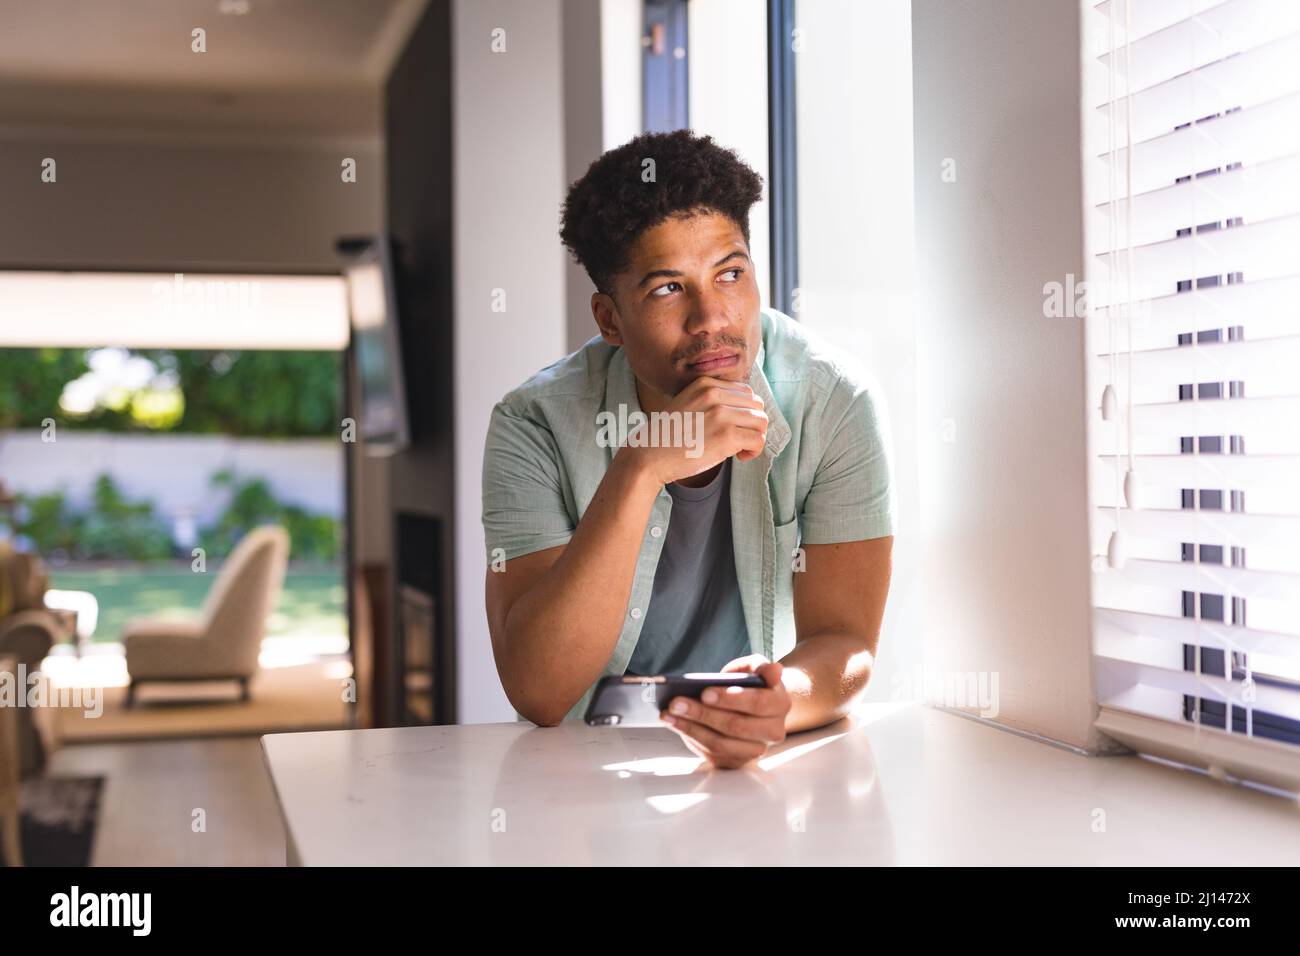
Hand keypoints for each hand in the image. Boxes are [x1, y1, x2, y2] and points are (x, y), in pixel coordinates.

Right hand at [623, 376, 767, 485]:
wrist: (649, 456)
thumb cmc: (668, 437)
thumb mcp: (687, 405)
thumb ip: (712, 402)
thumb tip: (746, 411)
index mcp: (705, 384)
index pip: (746, 392)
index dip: (745, 412)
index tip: (733, 428)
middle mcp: (715, 394)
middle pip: (757, 405)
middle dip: (753, 425)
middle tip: (738, 441)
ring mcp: (721, 414)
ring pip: (761, 422)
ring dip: (755, 438)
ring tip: (739, 450)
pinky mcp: (726, 435)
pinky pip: (758, 440)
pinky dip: (754, 451)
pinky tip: (739, 457)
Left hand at [660, 657, 790, 768]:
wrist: (755, 705)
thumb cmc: (751, 684)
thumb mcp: (754, 667)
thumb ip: (761, 667)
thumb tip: (774, 671)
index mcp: (780, 705)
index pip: (758, 704)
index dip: (730, 699)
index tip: (704, 692)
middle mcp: (773, 731)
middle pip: (736, 727)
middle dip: (703, 714)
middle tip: (676, 702)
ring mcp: (755, 750)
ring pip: (721, 744)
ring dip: (691, 728)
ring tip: (670, 713)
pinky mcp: (737, 761)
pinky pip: (712, 754)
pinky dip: (691, 738)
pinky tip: (676, 724)